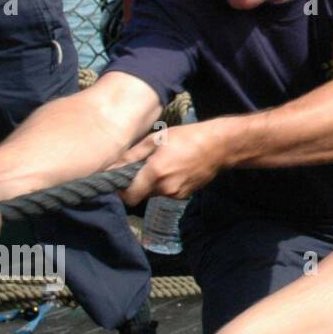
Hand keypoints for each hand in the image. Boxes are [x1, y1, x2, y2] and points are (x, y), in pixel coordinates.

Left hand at [114, 119, 228, 205]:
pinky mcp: (186, 195)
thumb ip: (132, 155)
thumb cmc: (187, 137)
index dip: (121, 190)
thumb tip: (112, 168)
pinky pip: (168, 192)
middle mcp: (165, 188)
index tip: (122, 179)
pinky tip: (177, 169)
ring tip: (166, 164)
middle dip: (139, 183)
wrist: (220, 146)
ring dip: (154, 183)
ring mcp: (177, 194)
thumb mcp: (158, 139)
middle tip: (147, 165)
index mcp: (155, 173)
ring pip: (155, 193)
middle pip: (141, 194)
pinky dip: (167, 184)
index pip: (128, 196)